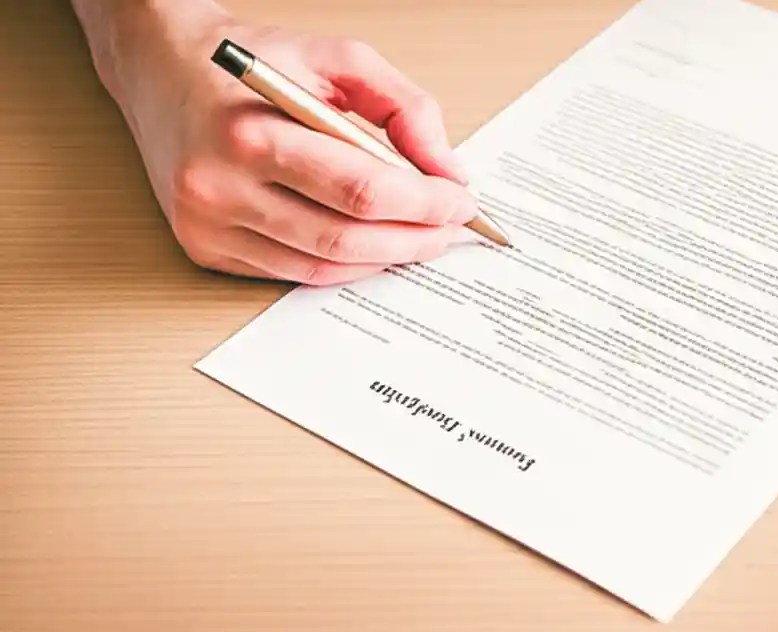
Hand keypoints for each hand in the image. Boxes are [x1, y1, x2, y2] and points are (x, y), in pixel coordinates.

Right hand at [79, 2, 475, 284]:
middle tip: (450, 227)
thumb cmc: (253, 62)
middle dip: (414, 238)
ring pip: (322, 266)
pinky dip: (343, 263)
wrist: (163, 69)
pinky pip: (292, 273)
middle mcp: (219, 186)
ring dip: (384, 258)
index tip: (461, 201)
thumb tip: (450, 170)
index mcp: (250, 132)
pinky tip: (370, 243)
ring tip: (420, 236)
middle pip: (344, 236)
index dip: (424, 203)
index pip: (360, 188)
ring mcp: (207, 225)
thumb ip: (405, 108)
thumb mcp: (338, 59)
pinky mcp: (204, 249)